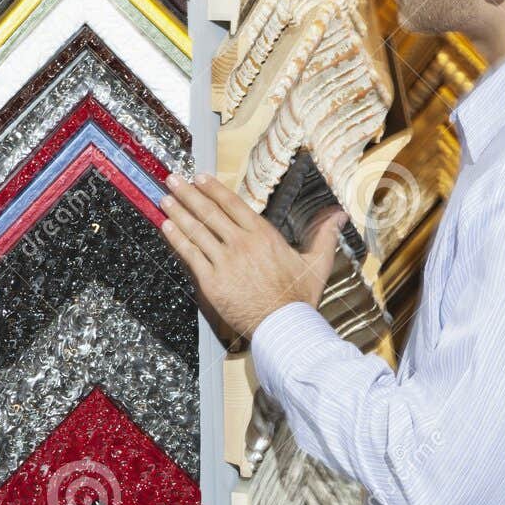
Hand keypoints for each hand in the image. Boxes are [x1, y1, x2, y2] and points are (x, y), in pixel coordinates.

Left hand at [160, 172, 346, 342]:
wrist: (284, 326)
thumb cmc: (300, 298)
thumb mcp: (318, 263)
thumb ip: (325, 235)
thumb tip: (339, 215)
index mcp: (263, 235)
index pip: (232, 204)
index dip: (213, 188)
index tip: (200, 177)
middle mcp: (242, 243)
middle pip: (209, 212)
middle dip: (188, 193)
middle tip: (173, 179)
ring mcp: (225, 261)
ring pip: (196, 230)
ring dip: (178, 211)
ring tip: (164, 198)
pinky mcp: (212, 281)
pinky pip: (190, 254)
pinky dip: (176, 238)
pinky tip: (166, 226)